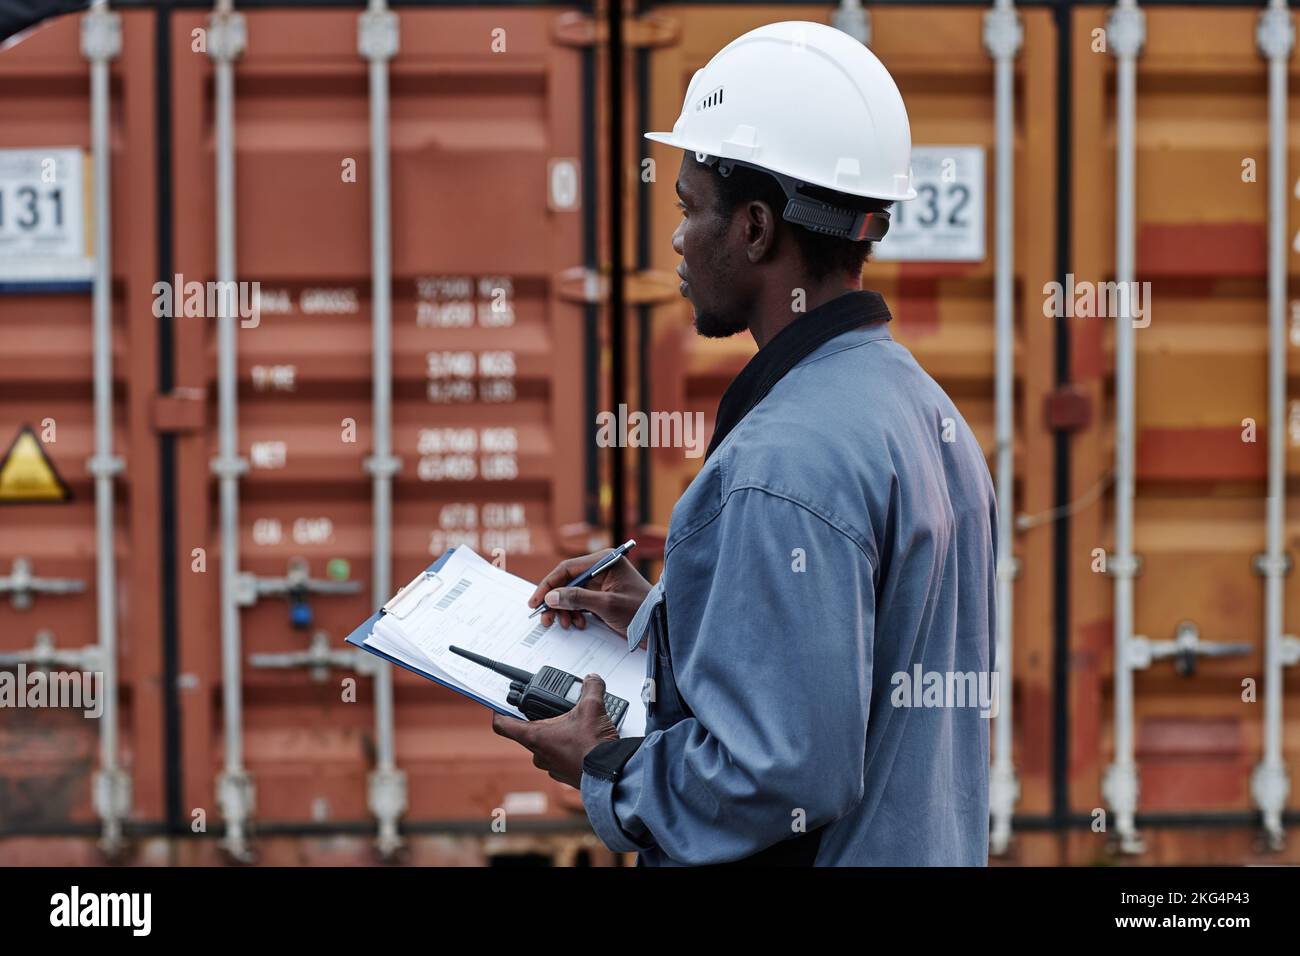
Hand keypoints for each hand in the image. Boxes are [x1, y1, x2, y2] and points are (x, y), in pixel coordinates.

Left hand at [491, 674, 619, 788]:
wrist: (609, 773)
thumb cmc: (592, 746)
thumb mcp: (592, 708)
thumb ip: (591, 688)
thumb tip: (592, 678)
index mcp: (535, 736)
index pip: (502, 725)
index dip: (498, 712)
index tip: (500, 705)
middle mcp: (538, 754)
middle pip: (528, 733)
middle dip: (541, 721)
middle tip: (553, 711)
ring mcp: (550, 766)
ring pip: (545, 746)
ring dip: (556, 735)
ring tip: (574, 725)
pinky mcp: (564, 774)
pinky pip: (559, 758)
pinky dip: (568, 748)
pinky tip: (583, 741)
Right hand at [527, 548, 651, 638]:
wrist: (660, 628)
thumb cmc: (642, 612)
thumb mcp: (607, 605)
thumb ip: (577, 598)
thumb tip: (551, 596)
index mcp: (605, 561)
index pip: (567, 568)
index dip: (548, 585)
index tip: (536, 601)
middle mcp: (602, 568)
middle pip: (567, 582)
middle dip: (556, 601)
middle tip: (546, 618)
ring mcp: (602, 583)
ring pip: (571, 593)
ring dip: (565, 610)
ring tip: (565, 624)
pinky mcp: (602, 596)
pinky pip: (580, 601)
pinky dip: (575, 613)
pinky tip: (578, 623)